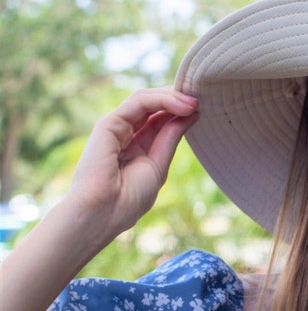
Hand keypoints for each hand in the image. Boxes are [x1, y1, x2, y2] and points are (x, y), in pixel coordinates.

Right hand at [67, 87, 197, 239]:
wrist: (103, 214)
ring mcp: (116, 127)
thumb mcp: (158, 164)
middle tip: (200, 100)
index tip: (202, 109)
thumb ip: (170, 138)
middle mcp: (125, 133)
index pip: (159, 118)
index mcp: (136, 145)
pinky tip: (181, 106)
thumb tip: (191, 114)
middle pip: (153, 105)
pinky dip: (161, 100)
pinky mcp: (108, 124)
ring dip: (172, 97)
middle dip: (178, 99)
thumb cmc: (128, 199)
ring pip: (145, 99)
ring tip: (194, 102)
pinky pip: (138, 103)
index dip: (180, 110)